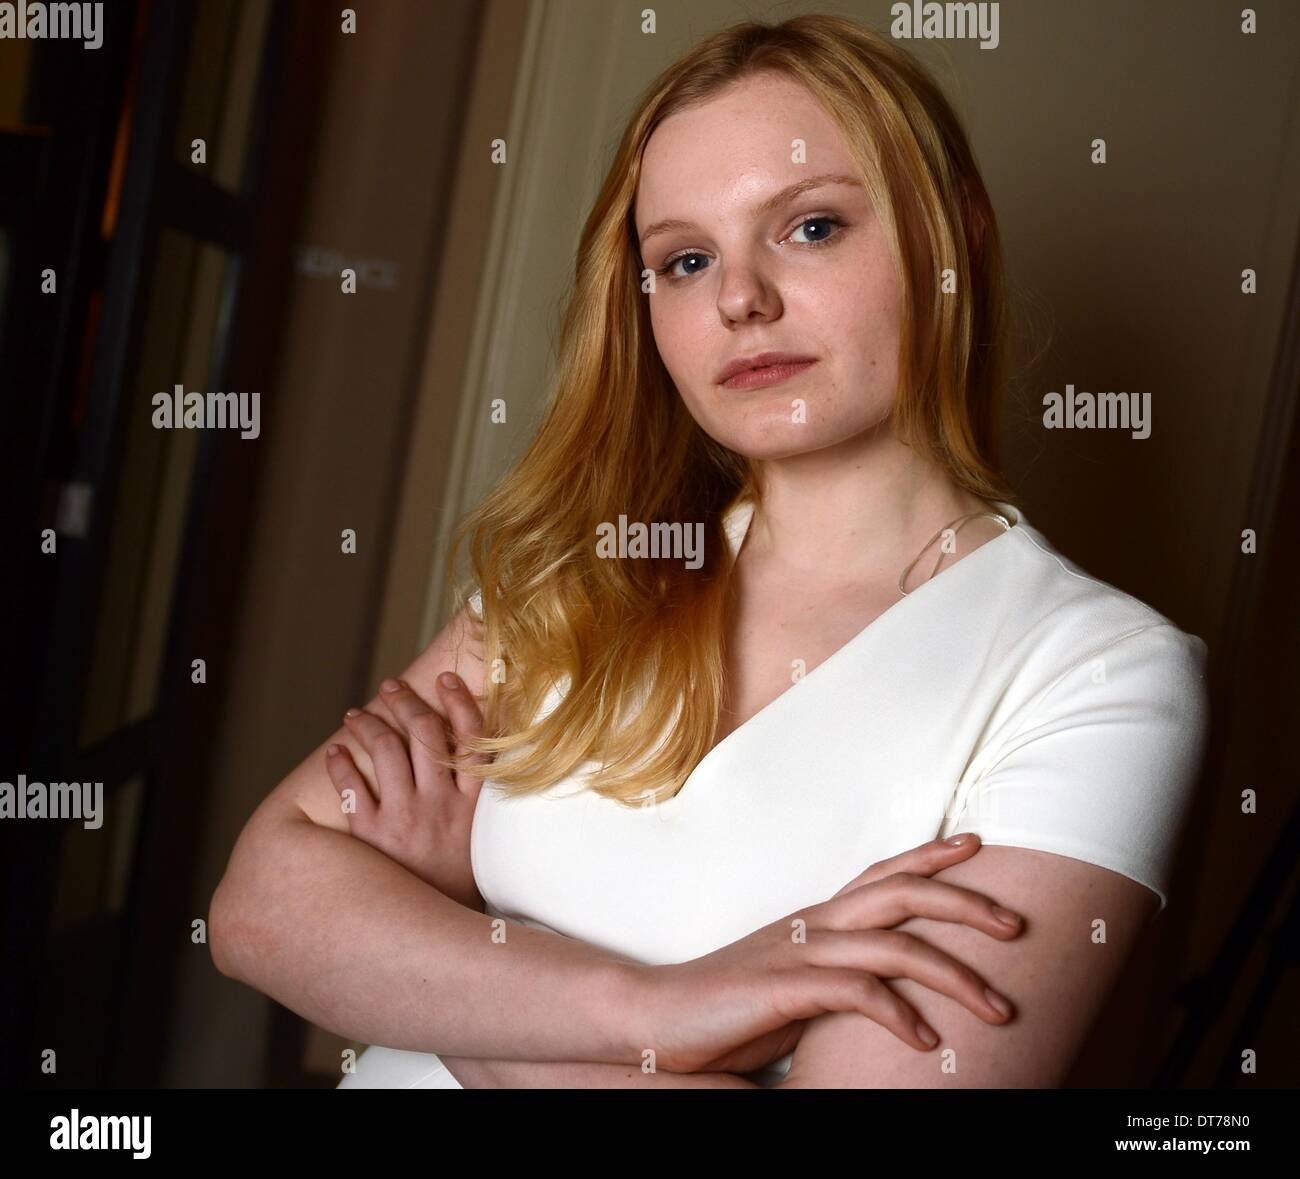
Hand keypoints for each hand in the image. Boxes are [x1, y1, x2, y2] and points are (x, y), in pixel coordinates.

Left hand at [324, 675, 489, 911]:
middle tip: (391, 686)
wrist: (440, 937)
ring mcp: (406, 820)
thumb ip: (481, 800)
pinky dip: (341, 767)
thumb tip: (485, 756)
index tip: (445, 678)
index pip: (473, 738)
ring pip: (386, 752)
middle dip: (406, 702)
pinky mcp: (374, 838)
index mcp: (473, 804)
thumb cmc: (461, 885)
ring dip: (369, 725)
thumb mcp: (485, 841)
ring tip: (356, 716)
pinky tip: (334, 755)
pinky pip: (353, 791)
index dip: (459, 702)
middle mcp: (441, 805)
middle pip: (425, 734)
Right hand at [640, 834, 1024, 1074]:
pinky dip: (898, 1013)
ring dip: (954, 974)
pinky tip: (925, 1040)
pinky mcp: (783, 988)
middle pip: (902, 894)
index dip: (931, 855)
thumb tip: (892, 996)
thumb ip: (840, 979)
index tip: (978, 844)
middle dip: (966, 902)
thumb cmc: (729, 1007)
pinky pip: (856, 992)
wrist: (656, 1016)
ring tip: (999, 1008)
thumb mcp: (797, 986)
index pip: (883, 874)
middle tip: (1018, 923)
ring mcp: (799, 952)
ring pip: (893, 945)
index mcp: (817, 918)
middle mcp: (814, 924)